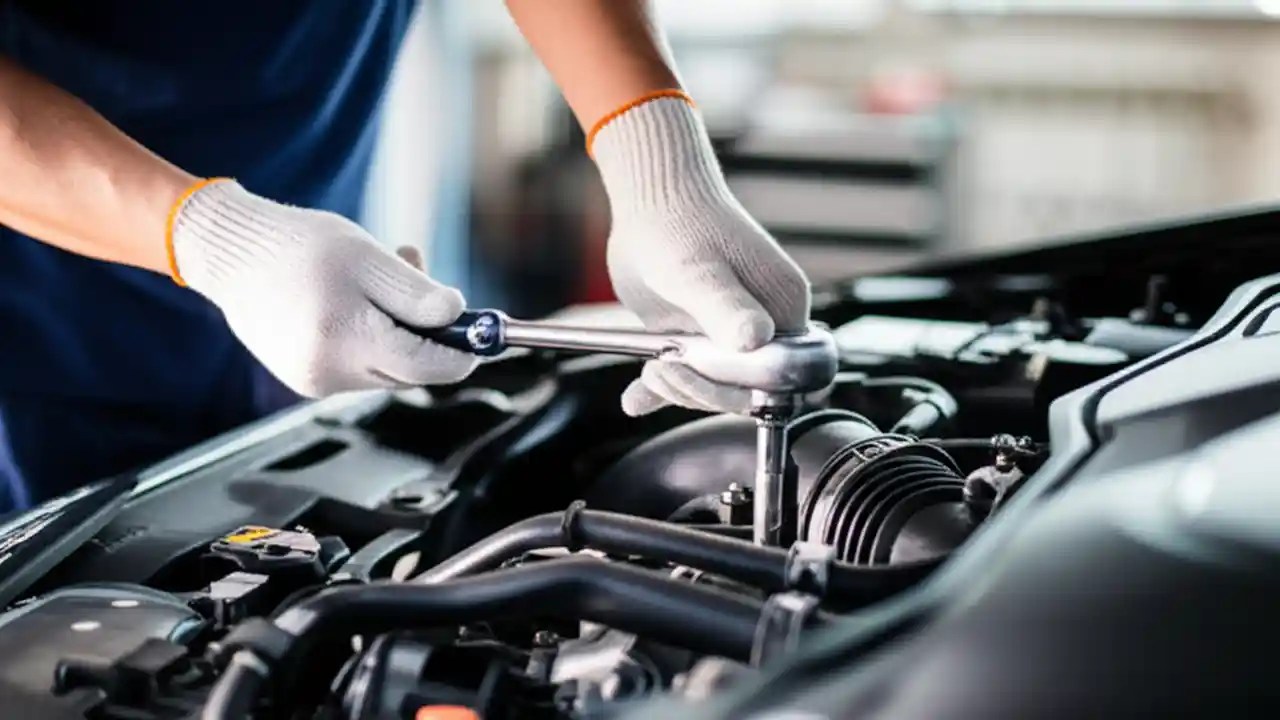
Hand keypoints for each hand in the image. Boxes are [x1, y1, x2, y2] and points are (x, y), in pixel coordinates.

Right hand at [171, 181, 476, 396]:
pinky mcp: (306, 378)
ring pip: (386, 367)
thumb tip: (459, 316)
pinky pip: (359, 365)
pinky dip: (370, 336)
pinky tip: (354, 301)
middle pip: (410, 370)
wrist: (228, 254)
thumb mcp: (367, 258)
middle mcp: (329, 373)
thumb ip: (415, 293)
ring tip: (380, 277)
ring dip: (398, 330)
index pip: (428, 366)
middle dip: (428, 332)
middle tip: (428, 283)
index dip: (463, 352)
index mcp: (345, 340)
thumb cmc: (297, 247)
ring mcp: (315, 381)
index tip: (485, 338)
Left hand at [594, 97, 810, 415]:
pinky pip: (688, 372)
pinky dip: (661, 390)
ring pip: (713, 384)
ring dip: (678, 388)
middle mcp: (763, 322)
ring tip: (650, 371)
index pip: (776, 374)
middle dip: (703, 388)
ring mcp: (730, 331)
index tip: (697, 372)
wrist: (651, 195)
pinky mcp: (700, 334)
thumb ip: (725, 307)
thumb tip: (755, 338)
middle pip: (744, 386)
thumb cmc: (678, 223)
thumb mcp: (698, 271)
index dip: (737, 385)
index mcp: (782, 307)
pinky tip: (636, 398)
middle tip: (664, 369)